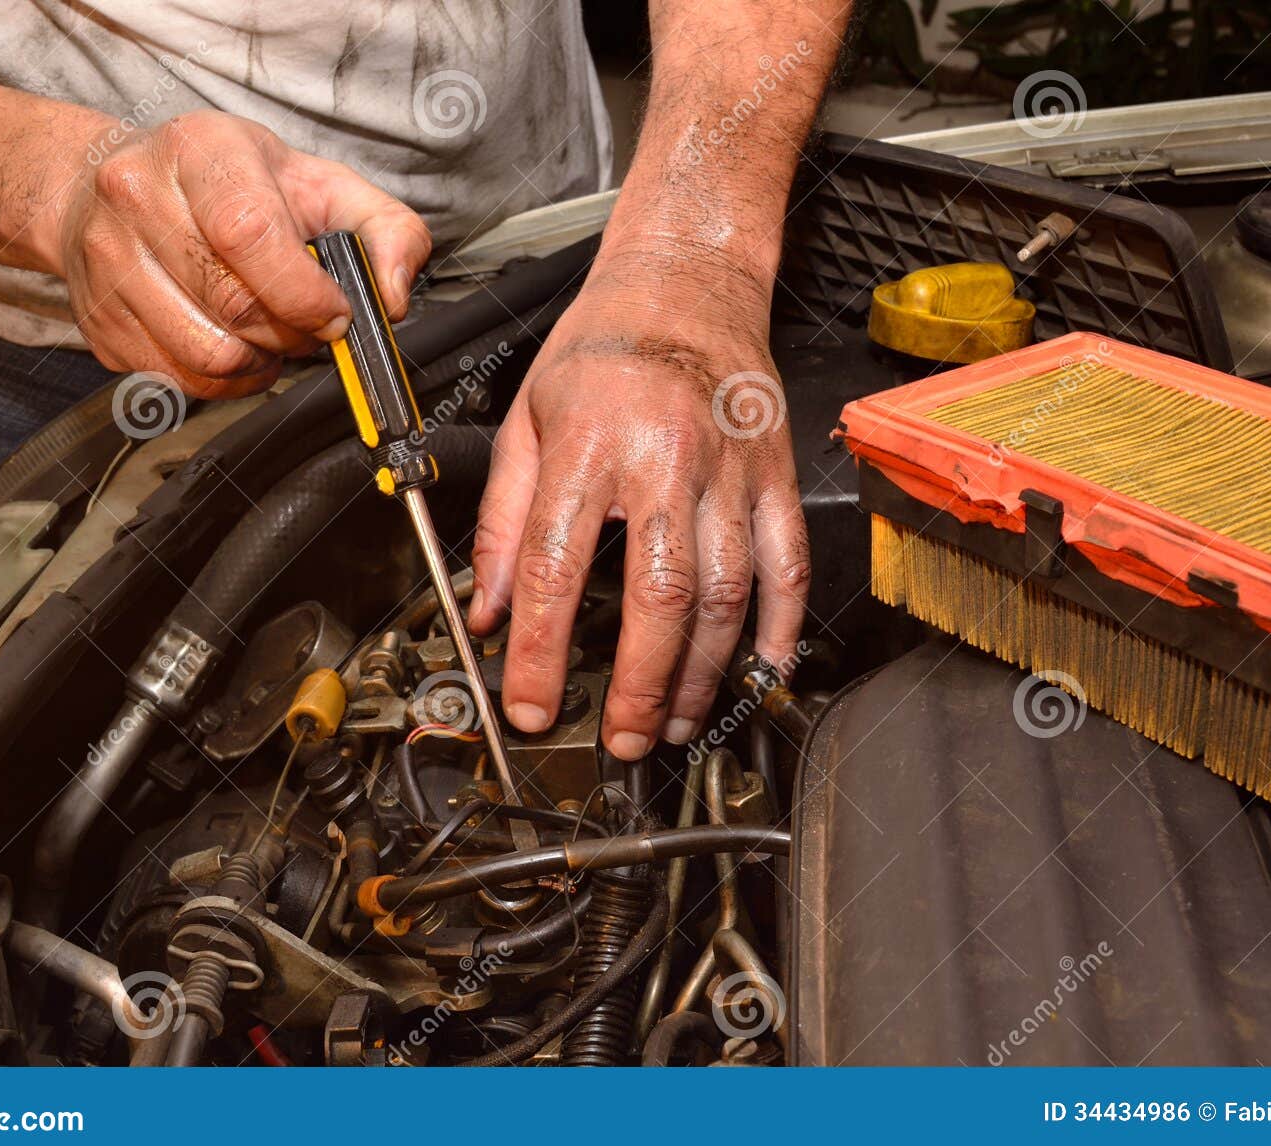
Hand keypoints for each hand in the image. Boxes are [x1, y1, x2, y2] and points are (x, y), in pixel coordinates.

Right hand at [51, 110, 430, 397]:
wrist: (110, 191)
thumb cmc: (229, 186)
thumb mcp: (319, 183)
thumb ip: (385, 230)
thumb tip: (395, 296)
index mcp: (199, 150)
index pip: (248, 232)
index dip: (303, 290)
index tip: (335, 311)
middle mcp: (137, 199)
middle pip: (234, 305)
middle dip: (293, 332)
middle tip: (309, 323)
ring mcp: (108, 264)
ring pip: (208, 355)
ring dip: (261, 362)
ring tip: (271, 335)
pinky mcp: (98, 324)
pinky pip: (180, 381)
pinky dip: (226, 381)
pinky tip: (235, 346)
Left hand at [468, 264, 809, 759]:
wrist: (687, 282)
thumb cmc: (603, 347)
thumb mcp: (525, 419)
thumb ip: (501, 520)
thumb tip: (484, 608)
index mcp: (590, 444)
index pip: (554, 567)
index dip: (539, 650)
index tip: (532, 705)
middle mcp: (666, 457)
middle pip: (659, 595)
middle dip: (641, 685)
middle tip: (625, 739)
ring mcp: (732, 470)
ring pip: (727, 591)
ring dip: (703, 672)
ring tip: (680, 721)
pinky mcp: (774, 476)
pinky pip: (786, 564)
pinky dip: (778, 627)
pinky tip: (758, 670)